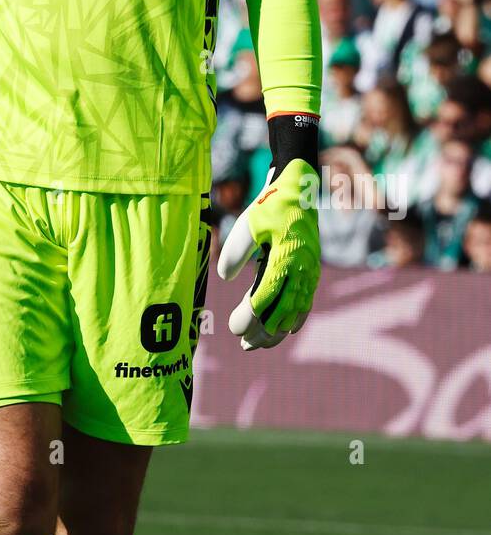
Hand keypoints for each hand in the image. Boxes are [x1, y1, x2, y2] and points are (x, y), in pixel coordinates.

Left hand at [217, 158, 319, 350]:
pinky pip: (306, 302)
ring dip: (278, 330)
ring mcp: (310, 272)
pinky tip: (285, 331)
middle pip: (283, 309)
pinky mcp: (311, 271)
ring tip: (259, 345)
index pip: (267, 295)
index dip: (251, 314)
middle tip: (244, 345)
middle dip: (263, 330)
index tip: (235, 328)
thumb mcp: (249, 222)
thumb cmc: (270, 205)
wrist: (298, 189)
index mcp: (287, 257)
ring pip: (296, 310)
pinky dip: (296, 318)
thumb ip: (236, 248)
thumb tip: (224, 276)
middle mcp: (302, 268)